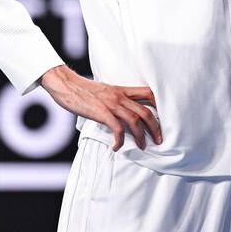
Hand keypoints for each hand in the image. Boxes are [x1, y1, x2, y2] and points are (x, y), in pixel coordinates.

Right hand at [40, 64, 160, 150]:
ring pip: (135, 120)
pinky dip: (120, 140)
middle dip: (155, 127)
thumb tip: (120, 111)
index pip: (148, 93)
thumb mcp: (103, 90)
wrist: (66, 84)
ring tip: (142, 147)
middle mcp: (120, 96)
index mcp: (121, 90)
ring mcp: (111, 104)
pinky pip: (117, 128)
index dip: (159, 104)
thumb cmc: (82, 89)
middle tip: (158, 140)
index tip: (164, 118)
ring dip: (141, 136)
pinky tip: (116, 147)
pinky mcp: (101, 112)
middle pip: (146, 111)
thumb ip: (114, 98)